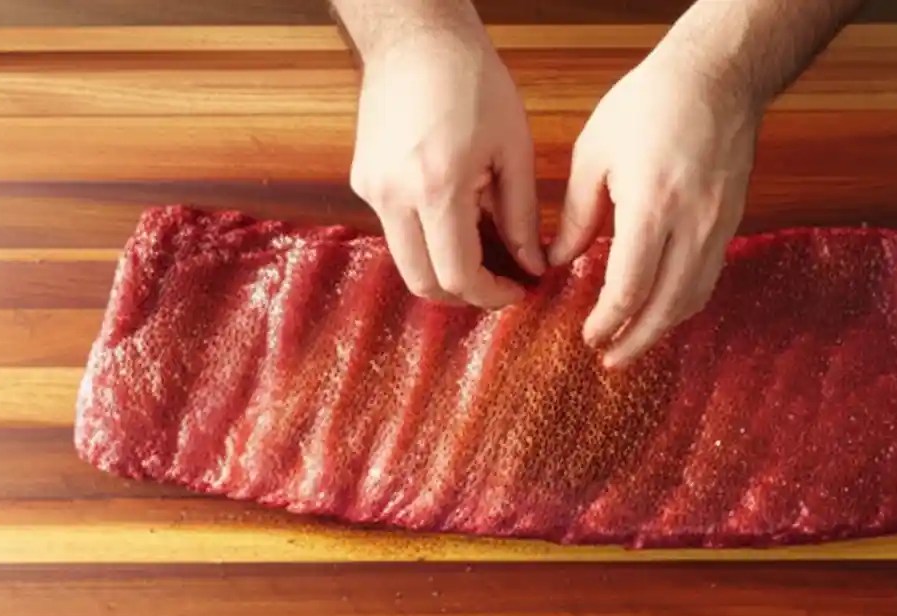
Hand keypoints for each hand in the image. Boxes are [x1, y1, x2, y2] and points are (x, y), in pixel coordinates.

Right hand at [349, 34, 544, 307]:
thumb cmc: (473, 82)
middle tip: (499, 284)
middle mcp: (394, 196)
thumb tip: (532, 266)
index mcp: (437, 188)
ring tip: (482, 251)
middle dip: (464, 295)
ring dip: (443, 270)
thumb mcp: (513, 150)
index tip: (517, 290)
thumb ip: (523, 217)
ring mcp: (371, 190)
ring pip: (406, 262)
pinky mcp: (363, 181)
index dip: (491, 296)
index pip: (458, 275)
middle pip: (423, 283)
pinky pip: (396, 231)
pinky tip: (456, 218)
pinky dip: (426, 240)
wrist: (416, 38)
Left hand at [549, 50, 760, 367]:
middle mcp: (692, 223)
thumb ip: (577, 214)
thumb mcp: (595, 153)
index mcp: (652, 205)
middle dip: (636, 340)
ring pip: (693, 297)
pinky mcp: (732, 221)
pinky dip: (683, 301)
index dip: (608, 321)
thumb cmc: (650, 104)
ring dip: (662, 328)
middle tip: (610, 360)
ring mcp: (719, 225)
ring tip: (633, 343)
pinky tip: (661, 308)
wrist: (717, 76)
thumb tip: (558, 261)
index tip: (588, 335)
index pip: (630, 287)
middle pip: (667, 306)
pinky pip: (708, 277)